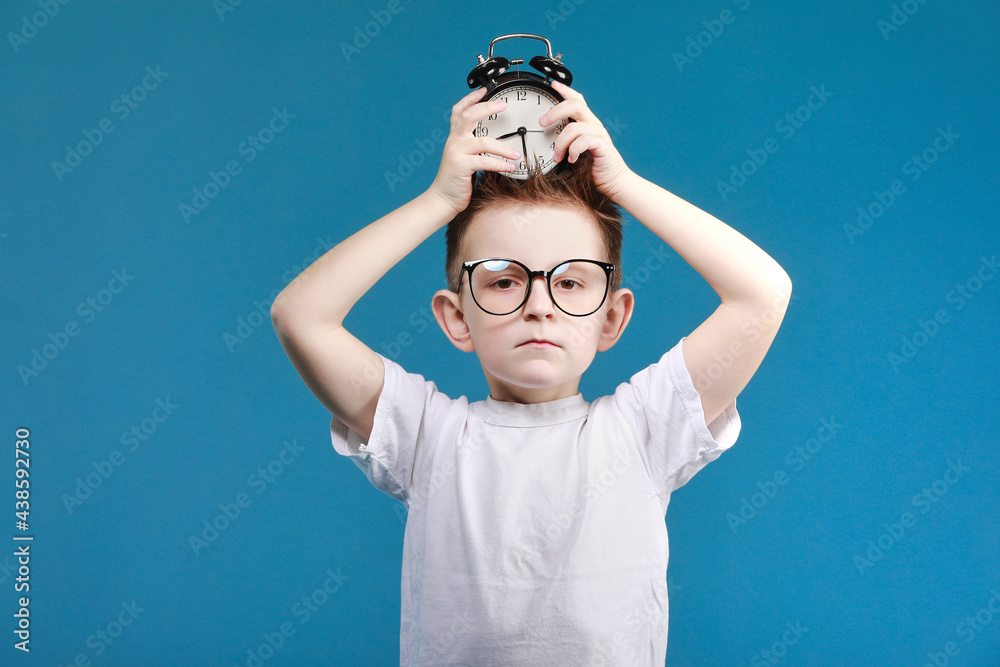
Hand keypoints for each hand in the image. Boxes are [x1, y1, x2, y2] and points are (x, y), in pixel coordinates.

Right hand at [427, 88, 521, 216]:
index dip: (471, 98)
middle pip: (469, 116)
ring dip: (503, 147)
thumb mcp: (463, 157)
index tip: (484, 89)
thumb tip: (495, 138)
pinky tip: (510, 167)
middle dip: (487, 107)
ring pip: (482, 142)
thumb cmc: (457, 179)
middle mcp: (454, 141)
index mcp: (455, 137)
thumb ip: (473, 145)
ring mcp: (456, 152)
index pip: (459, 111)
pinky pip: (484, 161)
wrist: (443, 198)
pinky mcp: (460, 166)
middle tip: (503, 105)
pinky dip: (499, 164)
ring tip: (516, 153)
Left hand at [539, 80, 631, 198]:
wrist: (614, 182)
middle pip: (574, 105)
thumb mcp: (574, 151)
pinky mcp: (603, 146)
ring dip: (560, 143)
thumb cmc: (592, 168)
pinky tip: (572, 159)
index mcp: (587, 123)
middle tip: (542, 122)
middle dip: (555, 111)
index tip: (552, 85)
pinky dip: (574, 150)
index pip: (577, 100)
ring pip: (574, 127)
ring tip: (557, 157)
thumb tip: (543, 139)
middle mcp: (594, 125)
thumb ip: (564, 142)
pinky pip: (584, 141)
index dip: (565, 90)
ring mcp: (599, 135)